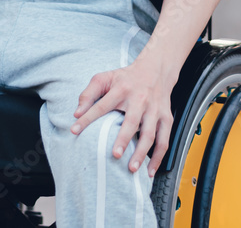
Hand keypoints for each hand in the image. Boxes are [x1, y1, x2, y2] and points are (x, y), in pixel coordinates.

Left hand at [71, 57, 174, 176]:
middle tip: (114, 155)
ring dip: (142, 152)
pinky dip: (158, 157)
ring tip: (131, 168)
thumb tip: (76, 114)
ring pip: (150, 134)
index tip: (74, 130)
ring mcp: (155, 110)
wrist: (156, 69)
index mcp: (122, 89)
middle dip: (124, 139)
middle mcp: (140, 99)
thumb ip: (89, 94)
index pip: (102, 105)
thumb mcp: (105, 78)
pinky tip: (149, 171)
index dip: (88, 118)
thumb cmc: (126, 78)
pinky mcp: (166, 118)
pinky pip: (164, 140)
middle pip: (132, 121)